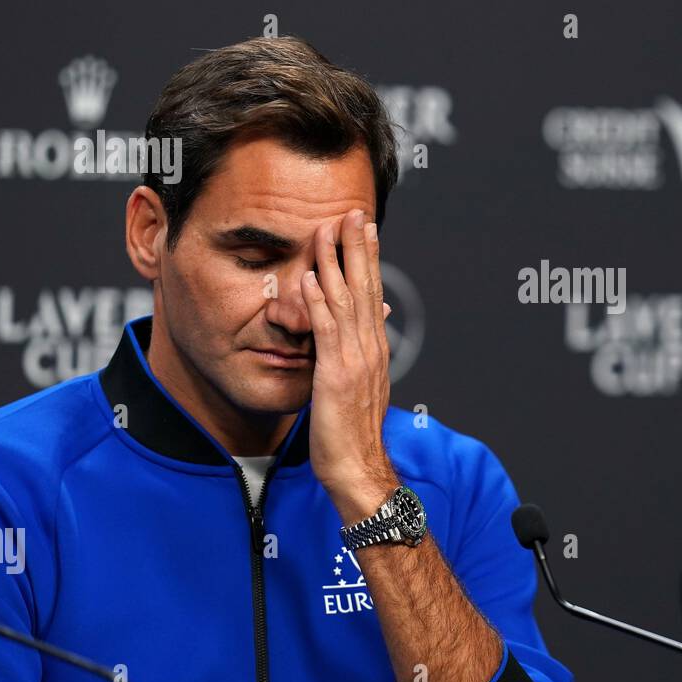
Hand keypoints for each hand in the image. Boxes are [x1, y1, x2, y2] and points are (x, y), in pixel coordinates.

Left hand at [301, 208, 398, 518]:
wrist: (358, 467)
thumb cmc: (352, 436)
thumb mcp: (359, 390)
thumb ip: (356, 360)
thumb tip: (354, 341)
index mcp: (374, 350)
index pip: (372, 294)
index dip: (368, 260)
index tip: (364, 230)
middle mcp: (369, 347)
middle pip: (364, 287)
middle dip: (358, 248)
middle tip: (353, 213)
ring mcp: (354, 359)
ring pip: (345, 299)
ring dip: (334, 262)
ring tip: (327, 230)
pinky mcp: (335, 372)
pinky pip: (324, 329)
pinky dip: (315, 301)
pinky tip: (306, 278)